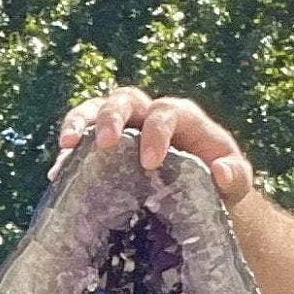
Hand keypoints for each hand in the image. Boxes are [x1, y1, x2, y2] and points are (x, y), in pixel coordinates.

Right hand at [51, 88, 253, 203]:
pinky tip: (57, 174)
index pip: (165, 112)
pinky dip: (68, 153)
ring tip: (67, 145)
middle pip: (125, 100)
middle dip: (112, 118)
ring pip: (96, 108)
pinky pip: (82, 140)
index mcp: (181, 117)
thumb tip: (220, 173)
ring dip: (79, 122)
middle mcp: (148, 113)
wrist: (201, 193)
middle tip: (104, 144)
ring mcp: (123, 127)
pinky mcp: (104, 147)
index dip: (155, 132)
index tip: (150, 163)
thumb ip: (236, 178)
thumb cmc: (220, 183)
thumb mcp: (236, 183)